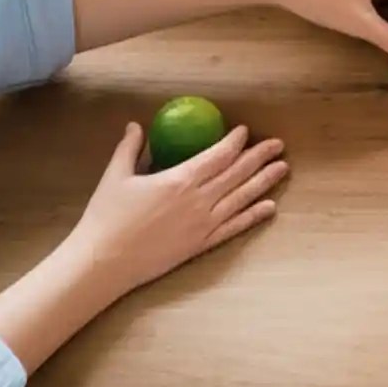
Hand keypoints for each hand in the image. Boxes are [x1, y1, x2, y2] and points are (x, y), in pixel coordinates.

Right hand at [61, 122, 287, 294]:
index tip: (245, 131)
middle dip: (259, 157)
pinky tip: (270, 208)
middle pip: (236, 174)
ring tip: (283, 168)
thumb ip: (129, 148)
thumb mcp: (115, 176)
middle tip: (278, 145)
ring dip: (264, 182)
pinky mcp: (201, 244)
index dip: (234, 142)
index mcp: (179, 180)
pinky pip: (234, 228)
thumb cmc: (106, 217)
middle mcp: (199, 200)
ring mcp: (203, 224)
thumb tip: (136, 125)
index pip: (217, 156)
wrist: (105, 261)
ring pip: (241, 198)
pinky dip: (253, 216)